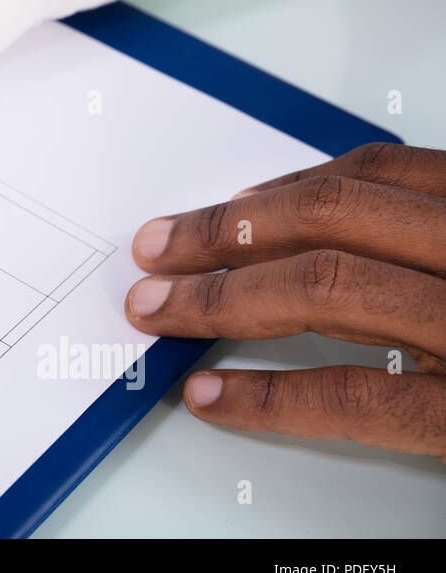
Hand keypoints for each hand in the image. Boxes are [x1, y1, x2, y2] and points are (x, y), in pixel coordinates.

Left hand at [126, 142, 445, 460]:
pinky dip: (269, 396)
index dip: (276, 190)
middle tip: (154, 253)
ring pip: (329, 289)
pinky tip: (212, 396)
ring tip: (158, 312)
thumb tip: (299, 221)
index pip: (372, 175)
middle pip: (331, 219)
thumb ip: (431, 234)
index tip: (217, 211)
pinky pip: (356, 396)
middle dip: (225, 235)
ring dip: (223, 297)